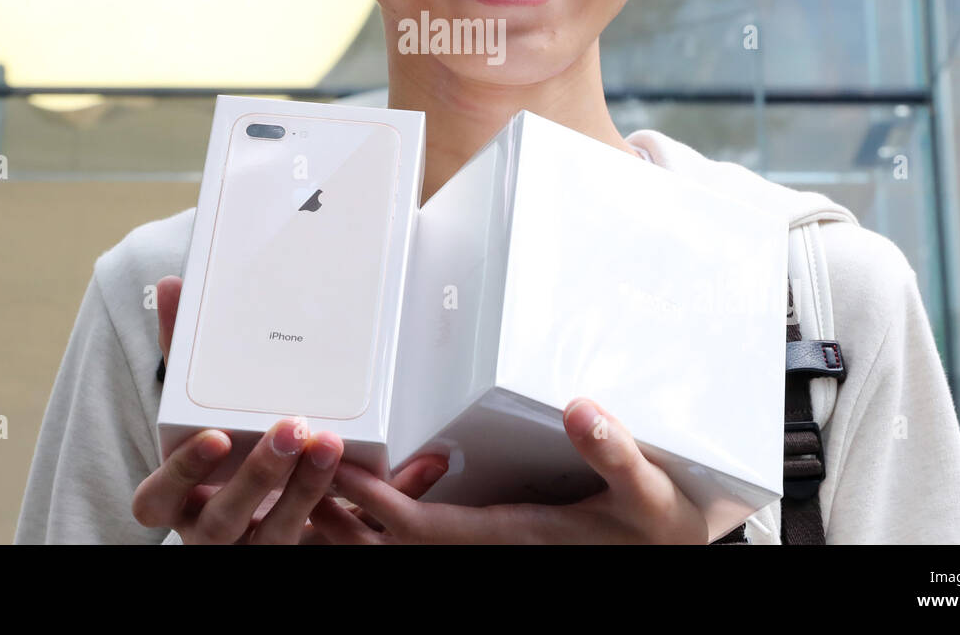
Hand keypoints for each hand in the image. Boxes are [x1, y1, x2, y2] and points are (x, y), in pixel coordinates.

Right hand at [132, 276, 447, 543]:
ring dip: (308, 490)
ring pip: (279, 534)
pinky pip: (342, 537)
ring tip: (333, 443)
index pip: (158, 499)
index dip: (184, 472)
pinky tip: (406, 469)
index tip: (217, 436)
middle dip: (261, 475)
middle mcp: (212, 529)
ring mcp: (257, 545)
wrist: (253, 507)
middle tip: (293, 428)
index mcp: (178, 498)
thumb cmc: (219, 451)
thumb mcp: (197, 406)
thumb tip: (175, 285)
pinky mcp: (306, 546)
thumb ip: (182, 354)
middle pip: (226, 517)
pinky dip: (373, 503)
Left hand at [318, 397, 708, 543]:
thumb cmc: (656, 522)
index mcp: (516, 536)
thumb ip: (613, 451)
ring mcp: (490, 547)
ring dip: (354, 520)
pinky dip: (386, 518)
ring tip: (307, 484)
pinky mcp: (495, 540)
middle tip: (293, 477)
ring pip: (405, 546)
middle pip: (396, 545)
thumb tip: (578, 411)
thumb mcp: (647, 488)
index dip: (377, 503)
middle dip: (342, 516)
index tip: (337, 472)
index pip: (427, 529)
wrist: (667, 547)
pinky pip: (426, 537)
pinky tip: (366, 497)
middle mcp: (492, 548)